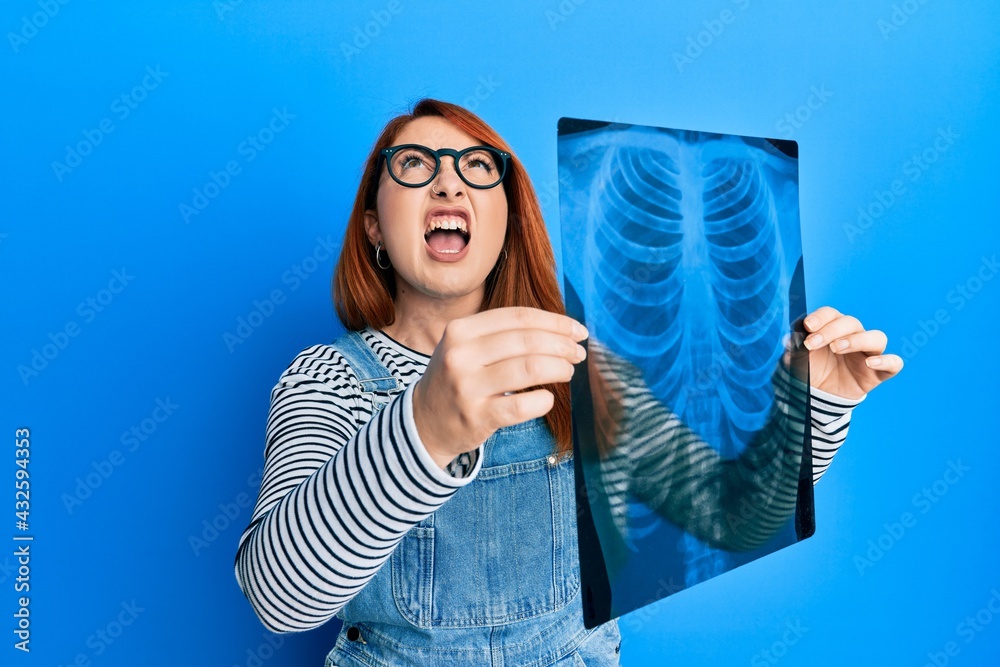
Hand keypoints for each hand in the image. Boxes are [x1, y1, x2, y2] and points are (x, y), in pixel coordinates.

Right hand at [411, 307, 588, 468]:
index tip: (577, 330)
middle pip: (527, 341)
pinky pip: (522, 405)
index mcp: (461, 330)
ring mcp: (466, 386)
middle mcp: (460, 355)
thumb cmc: (458, 378)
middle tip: (578, 353)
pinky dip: (543, 401)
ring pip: (529, 369)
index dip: (555, 322)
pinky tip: (547, 399)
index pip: (519, 317)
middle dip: (562, 345)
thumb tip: (562, 329)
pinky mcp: (476, 417)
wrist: (424, 421)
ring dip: (558, 368)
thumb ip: (505, 334)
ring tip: (568, 371)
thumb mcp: (467, 346)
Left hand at [801, 306, 902, 399]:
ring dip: (856, 340)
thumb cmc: (809, 372)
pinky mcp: (878, 373)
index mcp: (832, 329)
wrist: (817, 398)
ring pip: (875, 337)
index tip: (807, 326)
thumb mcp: (796, 361)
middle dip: (831, 330)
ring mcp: (868, 354)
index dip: (821, 317)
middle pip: (851, 322)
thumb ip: (794, 349)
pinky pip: (894, 363)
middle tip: (812, 343)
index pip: (831, 314)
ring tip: (836, 348)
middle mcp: (853, 337)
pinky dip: (887, 361)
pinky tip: (870, 363)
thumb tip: (789, 339)